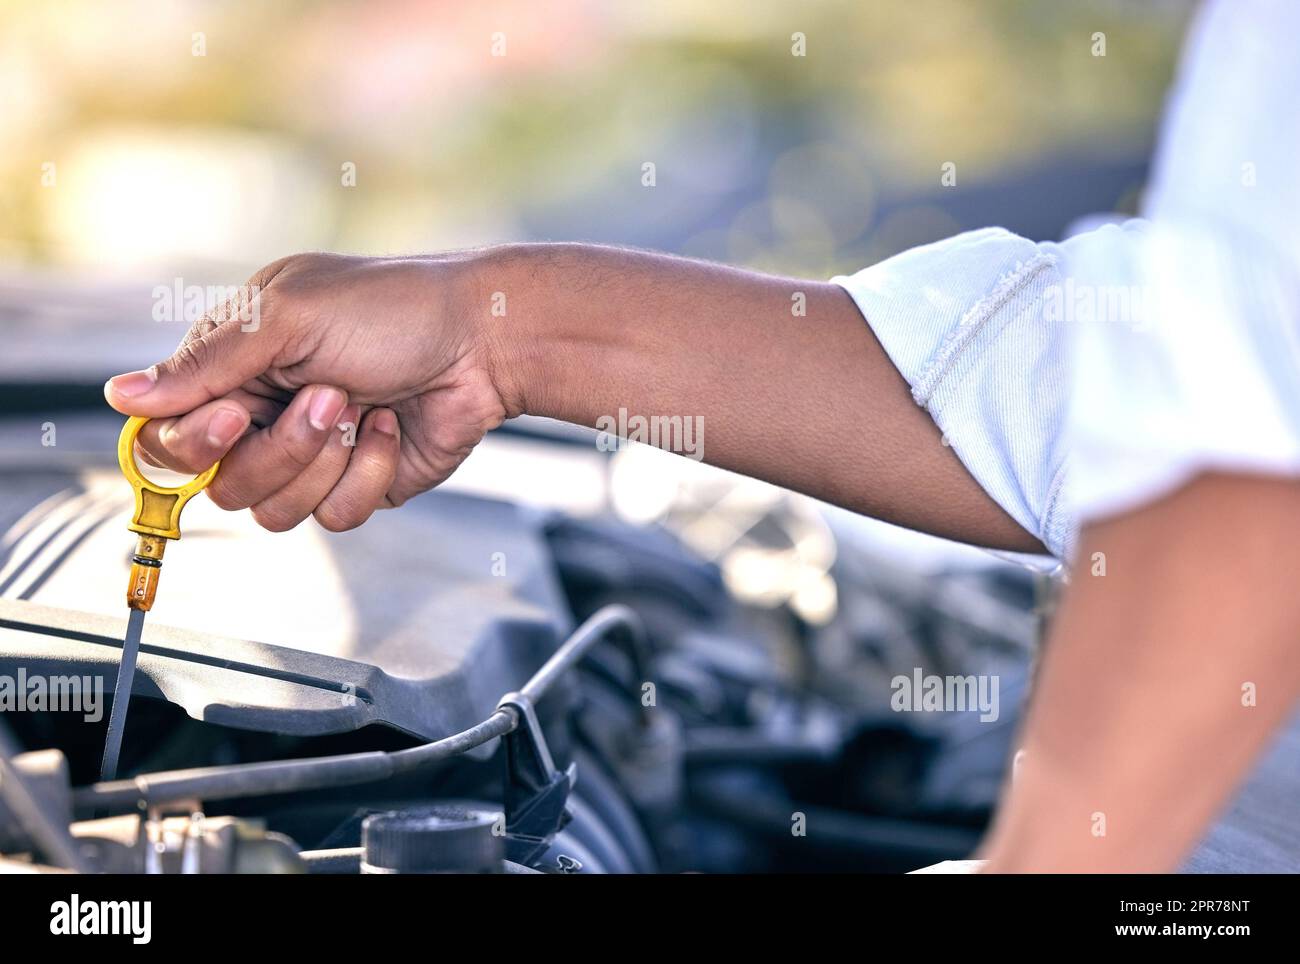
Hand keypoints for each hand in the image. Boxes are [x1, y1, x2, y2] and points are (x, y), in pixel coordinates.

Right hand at [104, 252, 504, 531]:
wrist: (483, 341)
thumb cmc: (393, 309)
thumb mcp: (290, 317)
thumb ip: (206, 364)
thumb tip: (121, 396)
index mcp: (234, 367)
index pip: (169, 435)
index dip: (193, 443)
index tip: (237, 417)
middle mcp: (264, 416)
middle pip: (222, 484)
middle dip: (282, 448)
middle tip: (330, 397)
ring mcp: (312, 455)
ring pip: (273, 511)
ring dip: (326, 460)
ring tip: (364, 407)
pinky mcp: (356, 484)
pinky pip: (333, 516)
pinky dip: (369, 471)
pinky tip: (392, 426)